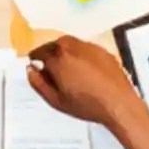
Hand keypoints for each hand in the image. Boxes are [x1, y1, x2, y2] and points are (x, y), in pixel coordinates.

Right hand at [26, 36, 140, 126]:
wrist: (118, 103)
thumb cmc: (87, 104)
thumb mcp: (56, 101)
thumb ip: (39, 84)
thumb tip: (30, 70)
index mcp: (58, 59)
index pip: (40, 52)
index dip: (36, 59)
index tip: (36, 65)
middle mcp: (73, 48)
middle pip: (55, 44)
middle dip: (49, 52)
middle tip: (49, 65)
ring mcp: (90, 47)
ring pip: (70, 43)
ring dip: (64, 51)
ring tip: (66, 67)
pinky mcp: (102, 50)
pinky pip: (85, 48)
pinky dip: (80, 54)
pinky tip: (83, 68)